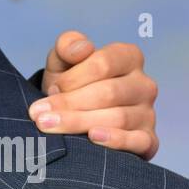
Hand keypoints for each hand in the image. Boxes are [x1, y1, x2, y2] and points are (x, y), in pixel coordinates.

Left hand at [30, 31, 158, 159]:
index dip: (73, 78)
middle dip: (69, 104)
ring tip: (49, 126)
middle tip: (39, 115)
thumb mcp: (62, 61)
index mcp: (128, 57)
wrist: (71, 115)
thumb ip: (67, 46)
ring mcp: (149, 113)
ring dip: (79, 123)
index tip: (50, 88)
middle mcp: (144, 84)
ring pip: (118, 118)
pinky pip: (138, 141)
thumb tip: (83, 48)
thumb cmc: (69, 84)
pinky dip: (116, 140)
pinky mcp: (148, 140)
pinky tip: (92, 138)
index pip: (103, 64)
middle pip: (108, 93)